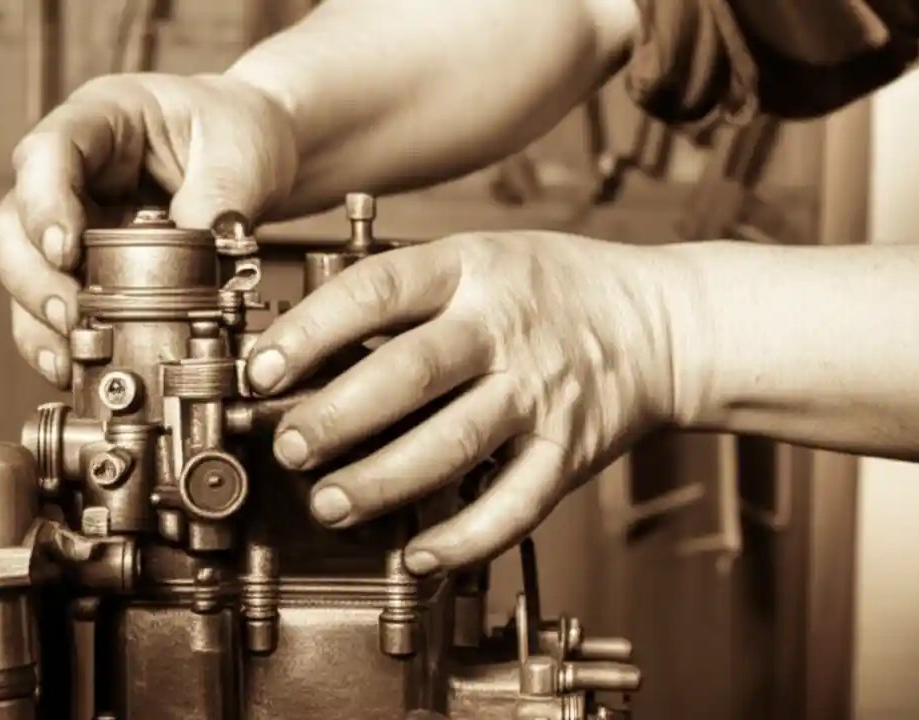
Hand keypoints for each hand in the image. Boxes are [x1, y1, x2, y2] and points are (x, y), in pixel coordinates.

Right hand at [0, 73, 297, 385]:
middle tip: (70, 315)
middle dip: (34, 276)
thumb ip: (217, 203)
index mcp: (103, 119)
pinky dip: (58, 337)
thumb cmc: (241, 133)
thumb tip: (194, 265)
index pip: (48, 152)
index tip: (64, 250)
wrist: (258, 152)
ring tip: (70, 354)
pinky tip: (73, 365)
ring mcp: (74, 217)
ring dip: (39, 317)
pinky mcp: (87, 262)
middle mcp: (74, 169)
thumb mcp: (241, 158)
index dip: (44, 203)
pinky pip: (55, 301)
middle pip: (15, 220)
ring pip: (24, 269)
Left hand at [245, 232, 688, 574]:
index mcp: (471, 269)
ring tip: (329, 504)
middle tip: (287, 448)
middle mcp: (505, 330)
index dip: (310, 332)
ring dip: (382, 481)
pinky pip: (514, 505)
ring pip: (453, 445)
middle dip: (335, 418)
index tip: (261, 371)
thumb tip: (302, 344)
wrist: (657, 322)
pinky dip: (463, 538)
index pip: (377, 292)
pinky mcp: (568, 451)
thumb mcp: (477, 257)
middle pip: (409, 374)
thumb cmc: (550, 288)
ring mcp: (539, 393)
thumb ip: (402, 293)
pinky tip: (417, 555)